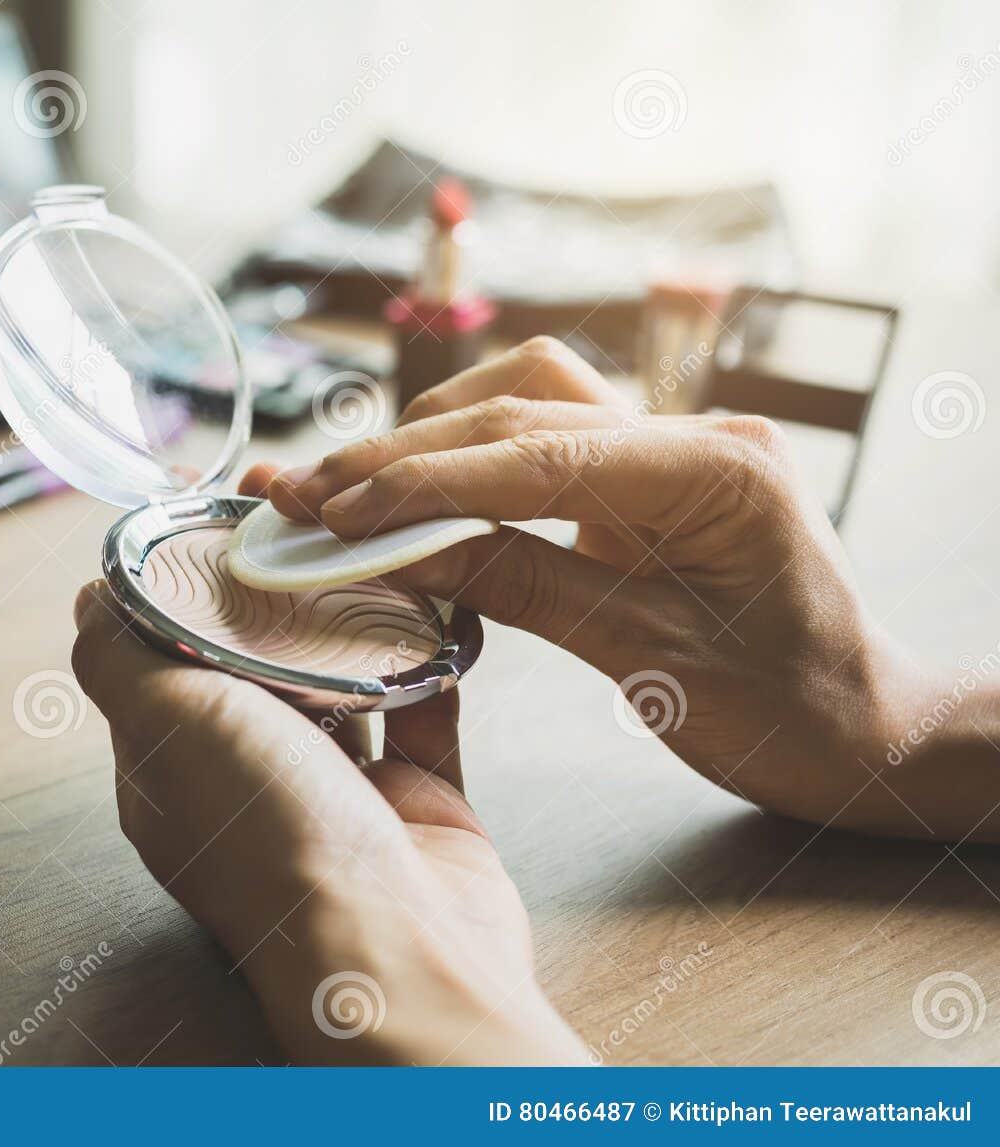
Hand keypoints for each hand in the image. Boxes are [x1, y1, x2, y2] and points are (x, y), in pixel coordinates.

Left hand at [71, 581, 587, 1063]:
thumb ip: (118, 657)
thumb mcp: (166, 725)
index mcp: (174, 779)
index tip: (215, 541)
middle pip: (259, 677)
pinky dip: (426, 671)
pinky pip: (421, 719)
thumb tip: (87, 598)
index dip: (182, 609)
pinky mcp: (417, 806)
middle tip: (304, 542)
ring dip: (356, 637)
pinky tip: (432, 618)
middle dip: (279, 613)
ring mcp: (339, 802)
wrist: (399, 943)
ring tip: (369, 564)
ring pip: (344, 693)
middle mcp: (251, 791)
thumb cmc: (271, 837)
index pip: (162, 674)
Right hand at [263, 337, 996, 841]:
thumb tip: (404, 551)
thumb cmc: (786, 713)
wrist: (861, 730)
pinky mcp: (649, 471)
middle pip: (517, 413)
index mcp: (715, 471)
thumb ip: (526, 588)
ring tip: (347, 487)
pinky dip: (471, 451)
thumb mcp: (649, 662)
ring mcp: (674, 444)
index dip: (420, 482)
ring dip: (431, 434)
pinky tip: (418, 483)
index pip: (534, 455)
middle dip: (401, 456)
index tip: (330, 514)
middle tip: (303, 496)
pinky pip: (546, 433)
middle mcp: (696, 434)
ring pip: (526, 397)